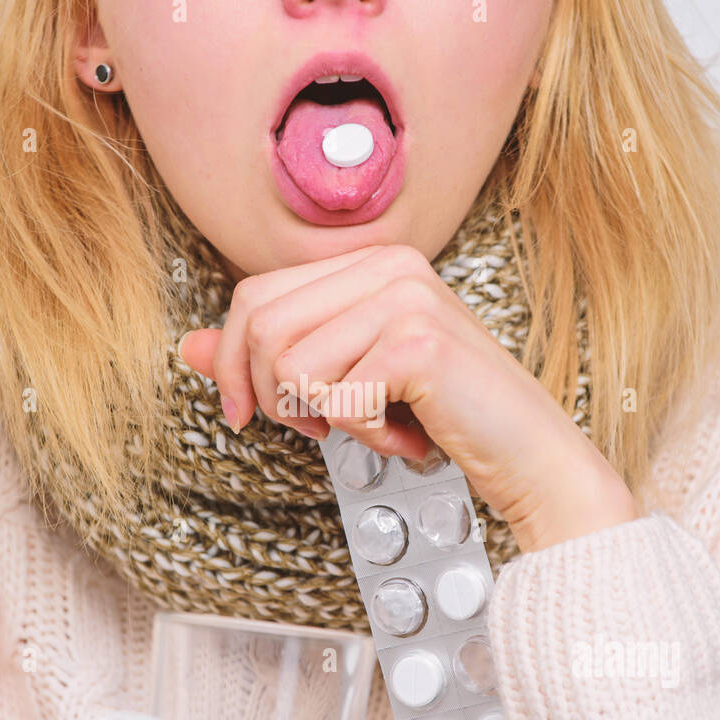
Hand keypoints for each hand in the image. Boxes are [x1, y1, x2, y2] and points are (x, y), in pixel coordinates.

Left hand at [177, 244, 638, 552]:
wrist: (530, 457)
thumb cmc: (446, 417)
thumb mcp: (347, 381)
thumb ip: (270, 358)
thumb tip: (189, 347)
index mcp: (373, 261)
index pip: (254, 296)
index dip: (234, 363)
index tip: (249, 414)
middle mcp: (390, 265)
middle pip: (261, 326)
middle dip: (271, 395)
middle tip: (321, 429)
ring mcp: (406, 299)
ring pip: (291, 365)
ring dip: (326, 419)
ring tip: (380, 426)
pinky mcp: (418, 343)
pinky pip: (337, 400)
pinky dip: (366, 437)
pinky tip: (409, 436)